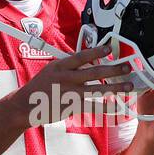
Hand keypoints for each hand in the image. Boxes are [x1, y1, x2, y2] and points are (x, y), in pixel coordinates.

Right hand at [12, 44, 133, 125]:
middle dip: (112, 69)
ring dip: (114, 88)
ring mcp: (69, 93)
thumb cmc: (41, 86)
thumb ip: (69, 65)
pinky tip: (116, 106)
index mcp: (61, 65)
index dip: (96, 51)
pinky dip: (105, 107)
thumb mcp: (51, 70)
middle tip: (127, 67)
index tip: (109, 47)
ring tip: (128, 86)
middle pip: (93, 72)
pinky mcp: (71, 106)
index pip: (81, 56)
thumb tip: (87, 58)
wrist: (26, 105)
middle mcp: (66, 78)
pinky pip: (92, 106)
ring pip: (96, 90)